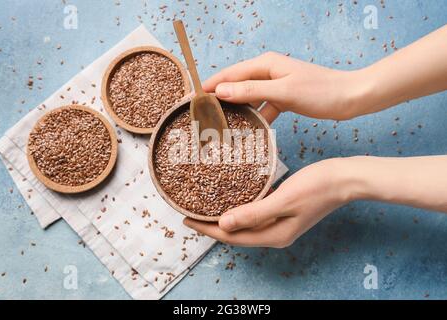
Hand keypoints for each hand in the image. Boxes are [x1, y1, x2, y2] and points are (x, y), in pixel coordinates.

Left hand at [184, 158, 351, 247]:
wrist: (344, 179)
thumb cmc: (317, 187)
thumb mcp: (283, 200)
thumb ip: (254, 213)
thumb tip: (223, 225)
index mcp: (274, 235)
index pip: (232, 236)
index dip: (208, 229)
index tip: (187, 220)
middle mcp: (275, 233)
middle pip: (236, 233)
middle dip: (212, 225)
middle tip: (191, 212)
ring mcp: (280, 223)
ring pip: (245, 223)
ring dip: (225, 216)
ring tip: (206, 205)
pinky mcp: (283, 211)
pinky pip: (255, 212)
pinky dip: (241, 207)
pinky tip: (233, 195)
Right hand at [203, 51, 363, 120]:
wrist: (350, 98)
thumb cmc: (321, 92)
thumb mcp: (284, 92)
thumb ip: (251, 91)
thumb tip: (221, 91)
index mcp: (265, 65)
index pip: (229, 74)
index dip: (209, 85)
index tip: (191, 98)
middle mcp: (267, 72)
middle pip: (236, 86)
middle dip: (220, 100)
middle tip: (203, 117)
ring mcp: (275, 85)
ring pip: (249, 99)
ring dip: (238, 112)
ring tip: (222, 127)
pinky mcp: (283, 98)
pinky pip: (263, 108)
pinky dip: (256, 119)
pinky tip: (249, 133)